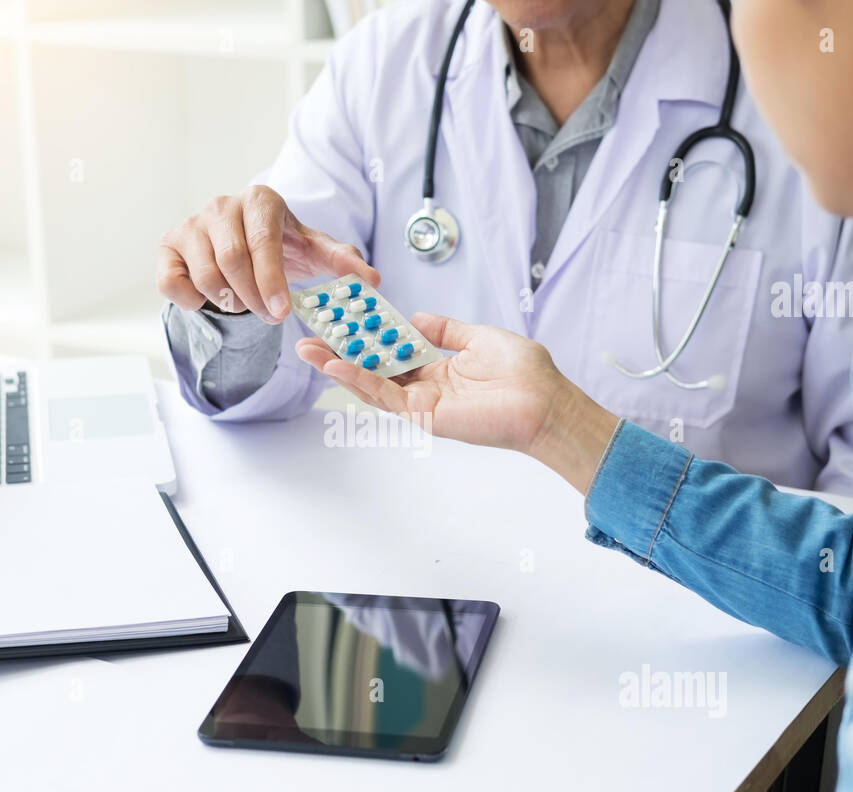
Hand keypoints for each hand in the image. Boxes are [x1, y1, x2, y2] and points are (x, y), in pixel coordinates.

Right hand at [157, 185, 378, 322]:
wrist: (243, 241)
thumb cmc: (282, 245)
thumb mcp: (313, 250)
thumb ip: (343, 260)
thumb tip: (371, 279)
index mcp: (260, 200)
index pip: (262, 241)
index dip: (271, 280)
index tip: (282, 313)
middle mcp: (221, 206)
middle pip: (232, 259)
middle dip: (254, 298)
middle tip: (271, 317)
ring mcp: (191, 224)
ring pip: (204, 275)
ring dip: (228, 303)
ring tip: (246, 306)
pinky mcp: (168, 246)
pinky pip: (171, 282)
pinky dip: (191, 301)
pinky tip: (211, 300)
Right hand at [296, 313, 619, 491]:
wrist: (546, 403)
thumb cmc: (525, 374)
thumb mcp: (480, 337)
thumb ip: (445, 330)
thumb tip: (415, 318)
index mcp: (439, 368)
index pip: (392, 349)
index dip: (367, 333)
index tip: (343, 314)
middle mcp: (426, 387)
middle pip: (374, 367)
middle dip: (341, 351)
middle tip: (310, 332)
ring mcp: (422, 403)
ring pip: (370, 384)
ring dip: (337, 366)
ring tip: (306, 347)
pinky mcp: (424, 416)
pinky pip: (385, 396)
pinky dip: (358, 381)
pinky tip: (335, 365)